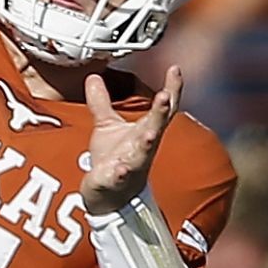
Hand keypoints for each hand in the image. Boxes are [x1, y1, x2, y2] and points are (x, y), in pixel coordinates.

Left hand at [80, 66, 184, 213]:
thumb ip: (101, 102)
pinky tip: (119, 169)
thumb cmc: (114, 160)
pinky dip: (120, 173)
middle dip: (162, 112)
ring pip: (143, 152)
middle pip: (156, 127)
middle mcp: (143, 147)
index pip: (162, 109)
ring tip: (150, 133)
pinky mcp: (115, 182)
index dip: (171, 90)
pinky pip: (119, 177)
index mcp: (144, 132)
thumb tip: (93, 76)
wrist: (108, 198)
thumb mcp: (107, 126)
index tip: (175, 69)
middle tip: (166, 95)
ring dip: (147, 142)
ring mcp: (131, 165)